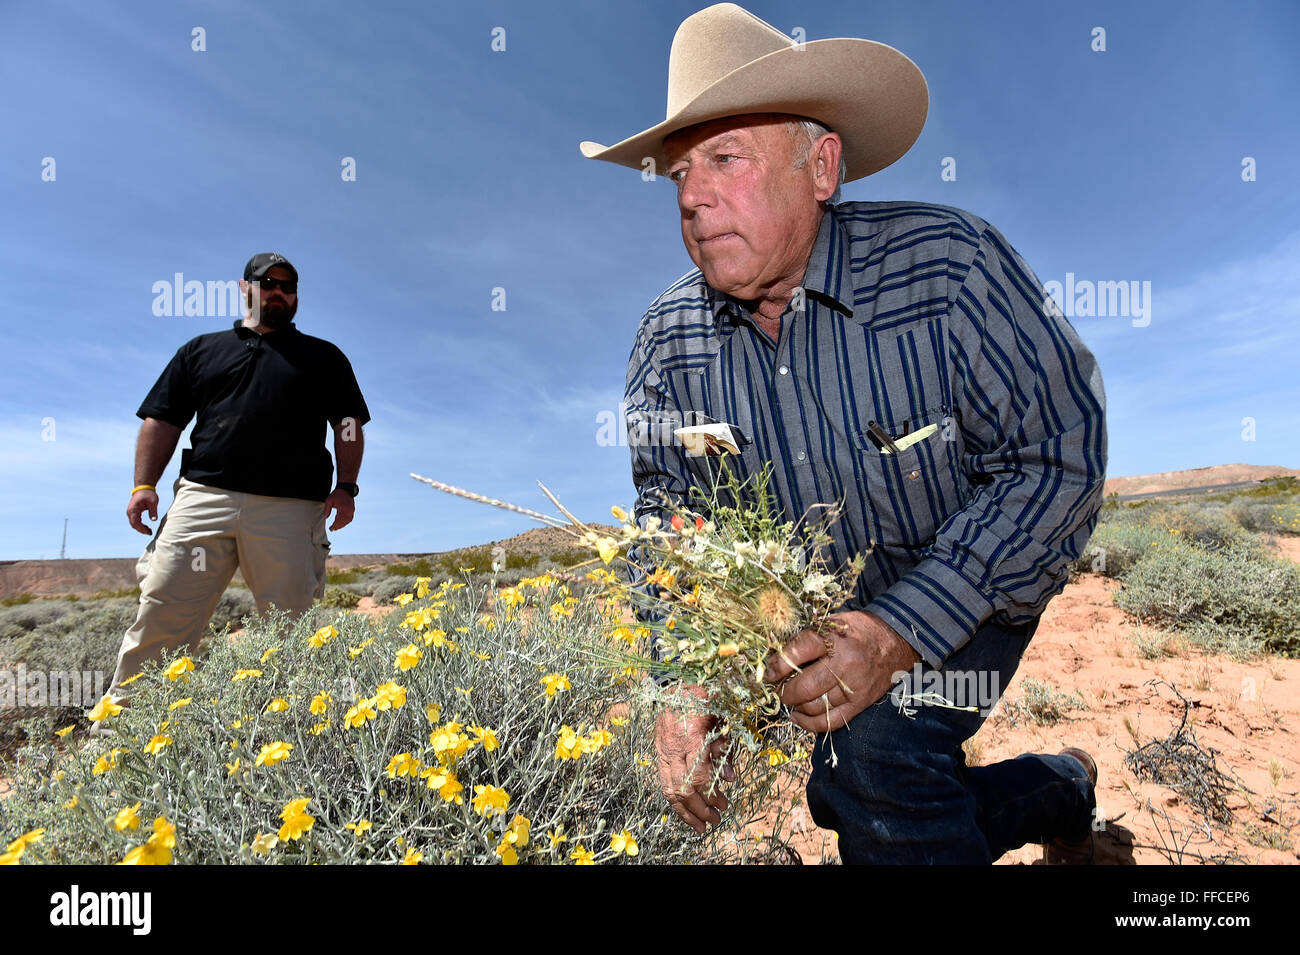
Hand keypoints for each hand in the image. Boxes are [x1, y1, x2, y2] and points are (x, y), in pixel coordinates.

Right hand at [127, 489, 158, 534]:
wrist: (144, 487)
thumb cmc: (148, 494)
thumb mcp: (153, 502)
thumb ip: (153, 511)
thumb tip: (154, 520)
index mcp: (133, 509)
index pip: (135, 522)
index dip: (141, 529)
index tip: (149, 532)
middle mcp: (129, 512)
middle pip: (133, 524)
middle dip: (141, 530)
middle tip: (150, 533)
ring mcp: (130, 512)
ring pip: (134, 524)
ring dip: (140, 528)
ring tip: (149, 531)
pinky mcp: (133, 512)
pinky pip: (135, 521)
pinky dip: (140, 525)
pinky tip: (146, 527)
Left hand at [322, 488, 354, 530]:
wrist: (346, 489)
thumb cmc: (336, 494)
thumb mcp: (329, 500)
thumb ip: (327, 509)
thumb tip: (325, 517)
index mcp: (343, 508)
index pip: (339, 520)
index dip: (334, 525)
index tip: (330, 529)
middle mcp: (349, 510)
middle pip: (343, 522)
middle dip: (338, 526)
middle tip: (332, 529)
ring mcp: (352, 510)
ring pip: (347, 521)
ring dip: (342, 525)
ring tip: (336, 528)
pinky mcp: (352, 510)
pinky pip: (350, 518)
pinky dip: (346, 522)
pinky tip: (342, 524)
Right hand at [654, 683, 734, 833]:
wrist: (674, 684)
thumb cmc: (702, 697)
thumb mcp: (720, 716)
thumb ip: (725, 745)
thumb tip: (730, 777)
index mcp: (690, 736)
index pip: (698, 776)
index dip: (711, 795)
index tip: (725, 804)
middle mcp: (672, 747)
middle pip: (683, 789)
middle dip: (701, 809)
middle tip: (717, 821)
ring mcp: (662, 751)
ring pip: (669, 790)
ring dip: (686, 812)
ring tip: (701, 827)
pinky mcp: (657, 753)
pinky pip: (663, 782)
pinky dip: (674, 801)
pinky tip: (685, 813)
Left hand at [764, 610, 920, 732]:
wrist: (895, 641)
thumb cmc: (858, 631)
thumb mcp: (832, 624)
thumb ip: (807, 640)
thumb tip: (777, 660)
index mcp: (835, 639)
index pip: (798, 652)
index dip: (779, 665)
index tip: (769, 672)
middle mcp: (845, 664)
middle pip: (804, 686)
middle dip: (784, 691)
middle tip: (777, 689)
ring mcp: (854, 687)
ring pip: (815, 706)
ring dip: (796, 706)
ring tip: (789, 700)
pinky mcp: (860, 703)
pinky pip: (830, 721)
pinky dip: (809, 723)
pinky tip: (797, 717)